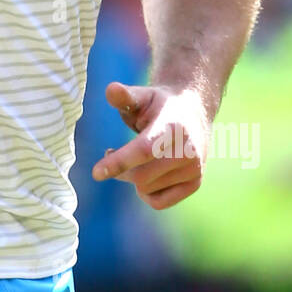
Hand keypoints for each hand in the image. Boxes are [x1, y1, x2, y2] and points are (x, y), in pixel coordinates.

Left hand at [90, 81, 209, 209]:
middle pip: (140, 176)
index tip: (96, 173)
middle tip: (110, 151)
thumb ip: (125, 96)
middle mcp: (188, 151)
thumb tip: (110, 89)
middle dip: (120, 170)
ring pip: (147, 190)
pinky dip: (146, 192)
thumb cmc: (159, 104)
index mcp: (173, 127)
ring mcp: (194, 169)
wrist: (193, 111)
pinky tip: (147, 173)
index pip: (144, 150)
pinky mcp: (195, 183)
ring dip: (132, 178)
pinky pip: (159, 202)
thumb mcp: (143, 96)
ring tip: (135, 158)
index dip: (119, 162)